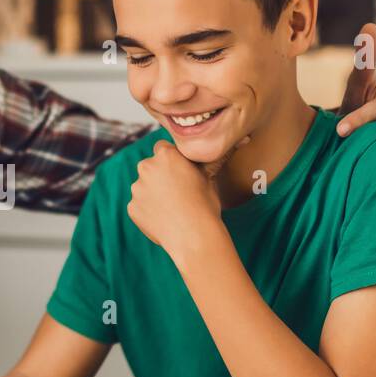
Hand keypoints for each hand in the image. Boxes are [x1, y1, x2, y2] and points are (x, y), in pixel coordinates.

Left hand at [127, 139, 235, 262]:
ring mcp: (136, 189)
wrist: (194, 237)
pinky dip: (148, 210)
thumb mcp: (210, 176)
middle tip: (179, 191)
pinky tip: (165, 218)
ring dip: (154, 193)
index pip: (163, 148)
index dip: (173, 161)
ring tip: (173, 207)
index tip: (182, 173)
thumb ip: (216, 156)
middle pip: (151, 167)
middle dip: (161, 175)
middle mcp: (146, 168)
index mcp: (165, 155)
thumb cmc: (205, 204)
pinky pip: (139, 206)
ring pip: (144, 187)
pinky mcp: (132, 208)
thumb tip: (244, 139)